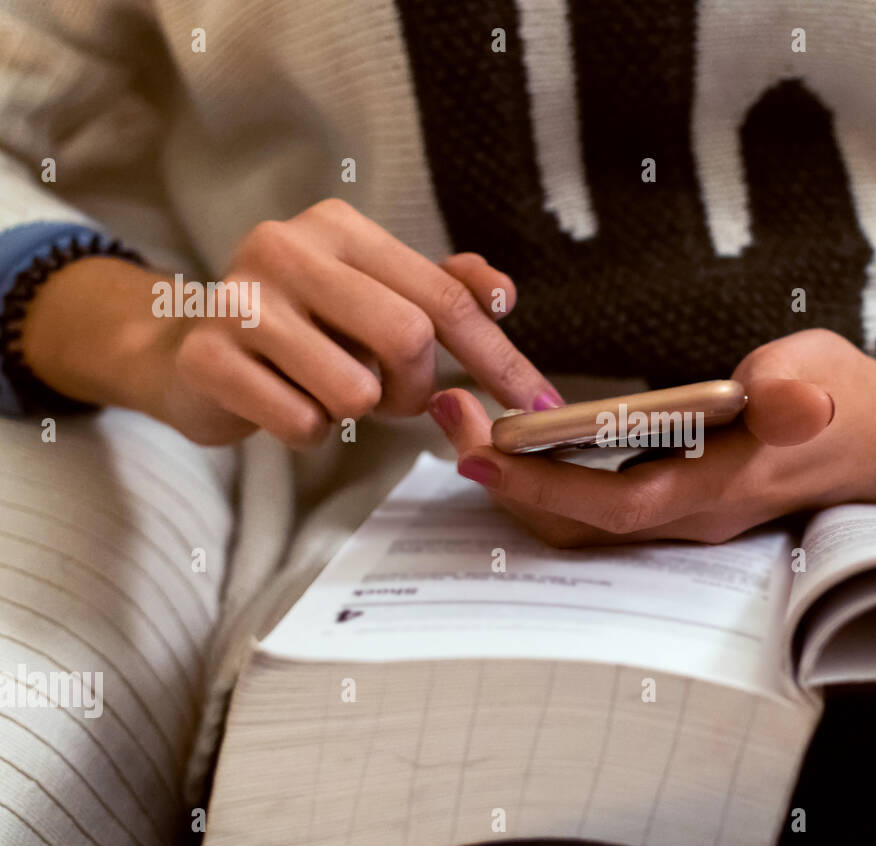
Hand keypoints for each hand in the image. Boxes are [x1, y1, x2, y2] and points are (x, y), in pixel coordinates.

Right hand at [20, 199, 562, 447]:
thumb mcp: (372, 295)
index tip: (537, 404)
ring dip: (357, 411)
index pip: (445, 296)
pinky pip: (303, 424)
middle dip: (415, 389)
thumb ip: (441, 288)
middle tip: (393, 397)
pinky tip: (282, 405)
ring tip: (326, 391)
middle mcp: (286, 248)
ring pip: (355, 390)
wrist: (184, 351)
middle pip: (408, 339)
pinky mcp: (208, 358)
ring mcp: (240, 301)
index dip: (498, 357)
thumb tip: (503, 290)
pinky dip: (308, 433)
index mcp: (340, 228)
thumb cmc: (300, 328)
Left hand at [429, 328, 875, 545]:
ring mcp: (682, 514)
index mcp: (722, 488)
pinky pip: (597, 508)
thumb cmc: (844, 400)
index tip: (483, 449)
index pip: (618, 504)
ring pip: (583, 522)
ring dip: (520, 483)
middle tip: (451, 419)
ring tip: (470, 427)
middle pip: (580, 522)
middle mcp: (692, 515)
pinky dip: (550, 481)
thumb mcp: (825, 377)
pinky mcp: (677, 499)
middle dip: (508, 480)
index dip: (545, 485)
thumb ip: (799, 391)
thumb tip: (788, 398)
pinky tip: (522, 442)